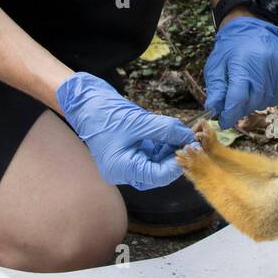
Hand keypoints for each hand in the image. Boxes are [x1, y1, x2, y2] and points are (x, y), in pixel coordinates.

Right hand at [56, 71, 195, 188]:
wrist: (86, 102)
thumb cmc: (105, 114)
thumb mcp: (139, 122)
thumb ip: (165, 130)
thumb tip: (188, 136)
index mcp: (122, 170)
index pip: (157, 176)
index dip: (177, 163)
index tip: (192, 147)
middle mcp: (125, 171)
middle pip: (159, 171)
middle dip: (176, 154)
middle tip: (192, 139)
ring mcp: (127, 161)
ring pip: (157, 161)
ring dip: (171, 148)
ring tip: (184, 133)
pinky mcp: (130, 151)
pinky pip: (152, 152)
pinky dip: (163, 143)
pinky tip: (173, 132)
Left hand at [203, 16, 277, 128]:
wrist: (251, 28)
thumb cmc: (230, 48)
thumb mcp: (216, 66)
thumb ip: (216, 89)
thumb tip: (213, 110)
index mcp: (243, 62)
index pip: (238, 98)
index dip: (229, 114)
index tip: (223, 121)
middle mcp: (264, 65)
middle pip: (252, 101)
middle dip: (240, 107)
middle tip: (233, 102)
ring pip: (265, 101)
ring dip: (253, 101)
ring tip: (247, 87)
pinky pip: (277, 96)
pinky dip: (266, 97)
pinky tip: (259, 85)